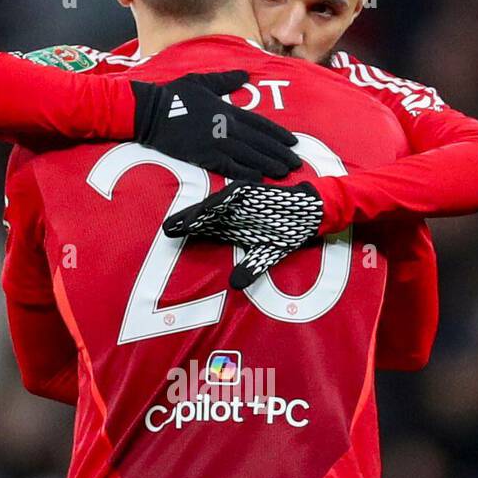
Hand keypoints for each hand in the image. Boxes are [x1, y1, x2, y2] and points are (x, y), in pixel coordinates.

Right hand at [131, 71, 300, 181]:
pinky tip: (259, 179)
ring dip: (269, 165)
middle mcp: (226, 128)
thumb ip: (226, 80)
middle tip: (297, 163)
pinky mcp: (203, 157)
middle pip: (260, 143)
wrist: (150, 112)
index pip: (260, 124)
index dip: (278, 134)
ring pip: (249, 156)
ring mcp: (216, 143)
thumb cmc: (174, 95)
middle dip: (280, 153)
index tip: (293, 143)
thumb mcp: (202, 81)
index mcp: (227, 110)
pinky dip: (245, 173)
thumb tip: (244, 75)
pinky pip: (229, 168)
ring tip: (285, 172)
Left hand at [163, 179, 323, 288]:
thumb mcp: (268, 255)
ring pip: (215, 206)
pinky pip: (233, 195)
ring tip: (182, 223)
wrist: (311, 213)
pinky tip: (208, 208)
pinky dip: (221, 202)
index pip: (206, 229)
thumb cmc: (288, 231)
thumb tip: (235, 286)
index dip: (188, 233)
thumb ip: (252, 268)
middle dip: (185, 222)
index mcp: (234, 225)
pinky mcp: (252, 191)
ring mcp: (241, 201)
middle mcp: (233, 212)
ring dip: (199, 213)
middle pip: (203, 216)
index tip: (169, 237)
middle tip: (166, 229)